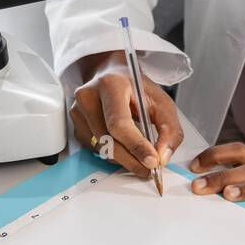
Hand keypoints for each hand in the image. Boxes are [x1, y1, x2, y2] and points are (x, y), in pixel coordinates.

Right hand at [70, 50, 182, 177]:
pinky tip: (122, 142)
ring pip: (101, 148)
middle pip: (107, 139)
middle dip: (131, 159)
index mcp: (110, 84)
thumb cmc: (136, 89)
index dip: (136, 145)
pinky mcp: (75, 124)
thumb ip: (169, 129)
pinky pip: (95, 149)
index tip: (152, 161)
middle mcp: (88, 96)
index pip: (119, 123)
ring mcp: (77, 110)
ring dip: (123, 158)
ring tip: (139, 153)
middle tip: (149, 168)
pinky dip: (112, 152)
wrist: (113, 76)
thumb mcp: (161, 102)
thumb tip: (162, 157)